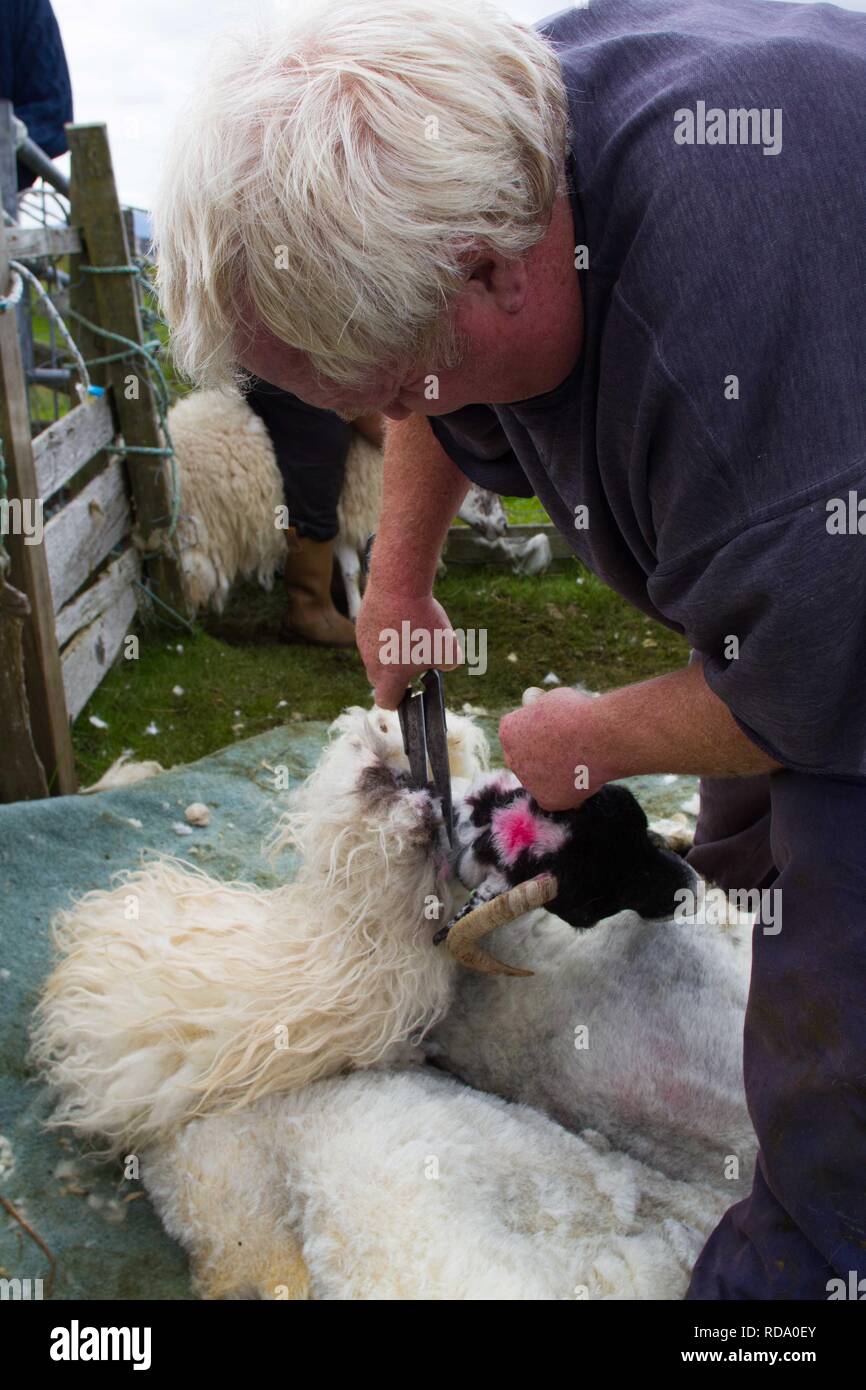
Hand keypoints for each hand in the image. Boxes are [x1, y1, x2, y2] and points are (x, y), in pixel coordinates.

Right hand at [356, 582, 461, 708]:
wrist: (398, 585)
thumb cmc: (423, 622)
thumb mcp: (449, 649)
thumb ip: (448, 664)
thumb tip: (444, 664)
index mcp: (389, 676)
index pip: (386, 701)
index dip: (398, 701)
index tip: (410, 691)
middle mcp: (371, 662)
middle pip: (379, 678)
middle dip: (396, 674)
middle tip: (415, 659)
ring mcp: (363, 642)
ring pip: (376, 655)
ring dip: (391, 650)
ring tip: (412, 631)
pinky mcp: (362, 622)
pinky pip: (374, 634)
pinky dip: (386, 630)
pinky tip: (402, 615)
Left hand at [499, 687, 612, 810]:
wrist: (599, 738)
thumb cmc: (579, 713)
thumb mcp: (552, 700)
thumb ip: (540, 712)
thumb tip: (539, 713)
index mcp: (508, 731)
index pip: (517, 731)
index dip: (538, 728)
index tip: (556, 727)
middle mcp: (512, 759)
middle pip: (524, 758)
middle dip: (540, 754)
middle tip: (565, 748)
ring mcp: (528, 783)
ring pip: (542, 779)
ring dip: (556, 772)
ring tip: (582, 760)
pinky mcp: (547, 801)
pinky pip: (558, 796)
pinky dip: (570, 790)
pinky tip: (583, 777)